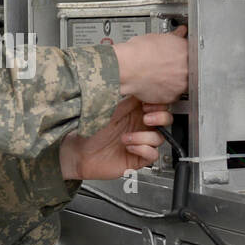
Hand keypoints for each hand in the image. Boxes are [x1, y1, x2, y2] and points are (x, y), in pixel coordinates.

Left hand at [59, 98, 173, 181]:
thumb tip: (142, 86)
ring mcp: (140, 142)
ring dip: (144, 137)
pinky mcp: (137, 158)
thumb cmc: (90, 130)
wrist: (78, 152)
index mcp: (135, 113)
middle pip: (166, 121)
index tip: (148, 105)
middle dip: (160, 118)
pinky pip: (153, 155)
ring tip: (125, 137)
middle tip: (145, 119)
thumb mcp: (111, 110)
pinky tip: (129, 147)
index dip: (158, 105)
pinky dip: (143, 150)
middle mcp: (140, 127)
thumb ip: (129, 100)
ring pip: (160, 138)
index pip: (158, 106)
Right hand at [112, 25, 187, 101]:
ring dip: (172, 80)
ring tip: (158, 74)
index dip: (182, 53)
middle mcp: (187, 68)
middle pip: (188, 68)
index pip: (191, 51)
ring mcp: (180, 84)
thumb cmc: (138, 52)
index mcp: (186, 50)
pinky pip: (170, 94)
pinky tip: (155, 82)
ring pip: (179, 82)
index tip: (176, 54)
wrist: (126, 68)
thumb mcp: (158, 37)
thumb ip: (174, 36)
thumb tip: (179, 32)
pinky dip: (164, 90)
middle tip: (165, 65)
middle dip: (178, 67)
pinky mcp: (171, 97)